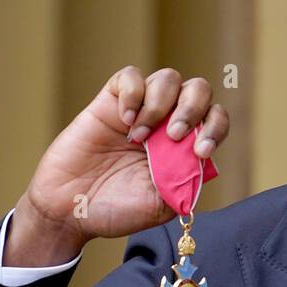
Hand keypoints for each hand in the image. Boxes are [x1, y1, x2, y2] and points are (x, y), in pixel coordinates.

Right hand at [4, 66, 228, 265]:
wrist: (70, 210)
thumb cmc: (116, 209)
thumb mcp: (160, 205)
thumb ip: (185, 182)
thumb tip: (202, 159)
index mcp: (185, 147)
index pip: (215, 120)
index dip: (215, 129)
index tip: (201, 151)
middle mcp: (166, 124)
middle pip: (198, 90)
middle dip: (192, 109)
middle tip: (174, 136)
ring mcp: (139, 111)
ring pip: (168, 79)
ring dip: (159, 105)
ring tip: (138, 136)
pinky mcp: (110, 102)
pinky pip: (130, 76)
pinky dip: (133, 93)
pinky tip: (124, 120)